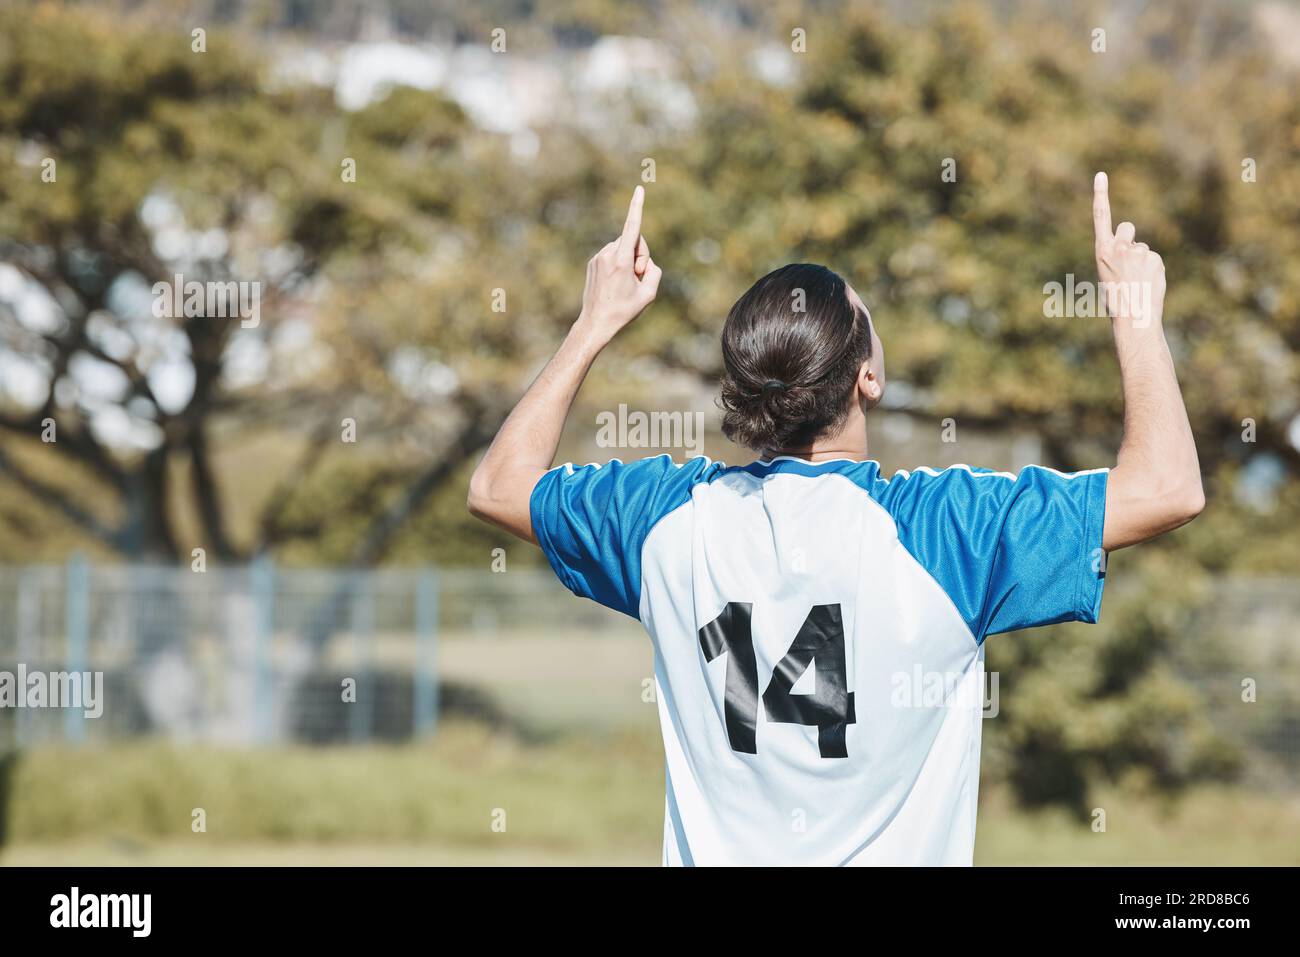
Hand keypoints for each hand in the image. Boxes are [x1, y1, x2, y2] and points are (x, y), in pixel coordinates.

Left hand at [576, 185, 662, 341]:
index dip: (637, 207)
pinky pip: (612, 255)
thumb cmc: (624, 311)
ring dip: (629, 261)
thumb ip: (654, 270)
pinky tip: (615, 283)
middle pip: (632, 240)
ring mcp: (598, 257)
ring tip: (624, 284)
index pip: (632, 227)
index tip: (639, 189)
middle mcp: (607, 254)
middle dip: (640, 253)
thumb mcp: (649, 293)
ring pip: (622, 248)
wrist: (596, 323)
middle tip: (638, 277)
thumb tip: (645, 261)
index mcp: (622, 260)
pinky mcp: (593, 262)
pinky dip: (619, 264)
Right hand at [1093, 171, 1164, 327]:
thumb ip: (1116, 256)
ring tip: (1137, 281)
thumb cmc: (1115, 300)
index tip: (1101, 175)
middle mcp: (1119, 248)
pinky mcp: (1155, 259)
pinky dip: (1152, 270)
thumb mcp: (1107, 275)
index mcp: (1102, 251)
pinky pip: (1154, 259)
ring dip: (1142, 260)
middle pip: (1128, 228)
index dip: (1100, 195)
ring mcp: (1139, 252)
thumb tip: (1133, 250)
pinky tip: (1147, 284)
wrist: (1133, 318)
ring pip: (1142, 248)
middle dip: (1129, 239)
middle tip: (1128, 261)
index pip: (1101, 217)